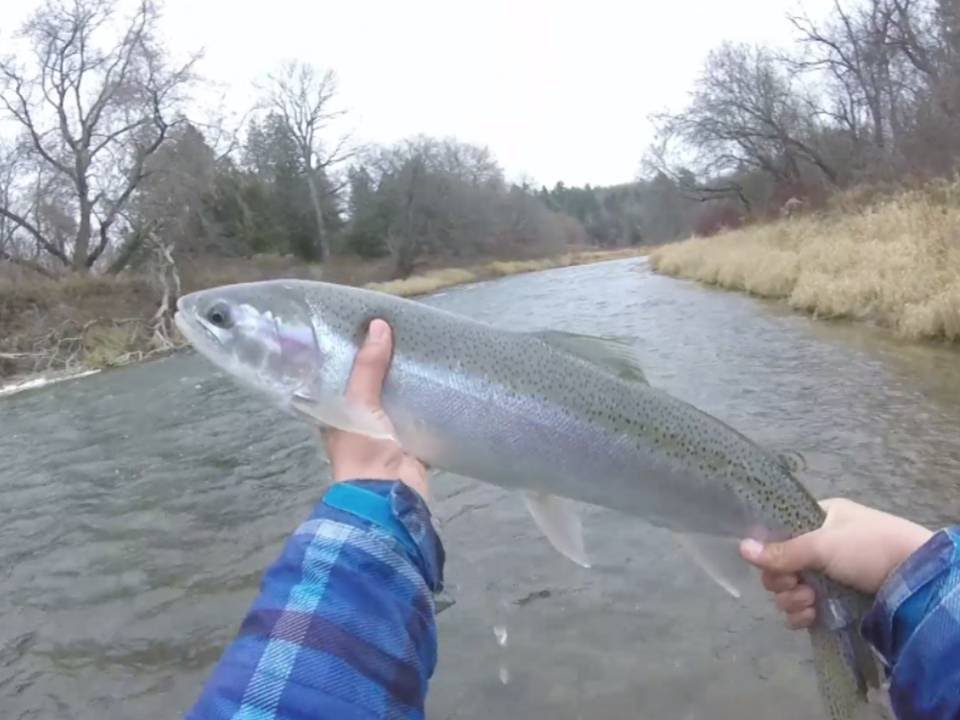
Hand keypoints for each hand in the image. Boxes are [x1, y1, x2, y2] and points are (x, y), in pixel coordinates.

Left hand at [323, 319, 428, 499]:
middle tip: (401, 331)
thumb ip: (368, 367)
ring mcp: (386, 432)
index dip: (351, 353)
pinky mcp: (411, 442)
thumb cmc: (362, 448)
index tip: (366, 327)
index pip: (341, 375)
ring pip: (396, 400)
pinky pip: (420, 416)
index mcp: (336, 412)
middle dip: (384, 365)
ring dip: (407, 382)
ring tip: (423, 348)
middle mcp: (359, 420)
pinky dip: (428, 402)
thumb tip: (379, 325)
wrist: (389, 493)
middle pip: (372, 386)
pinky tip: (440, 380)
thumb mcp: (359, 402)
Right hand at [740, 498, 932, 628]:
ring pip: (788, 590)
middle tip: (797, 586)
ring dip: (792, 600)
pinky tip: (811, 616)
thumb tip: (740, 548)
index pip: (777, 533)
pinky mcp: (834, 602)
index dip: (771, 551)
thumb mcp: (823, 544)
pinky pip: (802, 610)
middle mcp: (819, 546)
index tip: (777, 563)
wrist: (915, 580)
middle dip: (783, 581)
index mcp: (817, 520)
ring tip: (810, 603)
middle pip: (778, 566)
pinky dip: (801, 615)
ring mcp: (827, 576)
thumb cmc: (870, 548)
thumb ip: (782, 551)